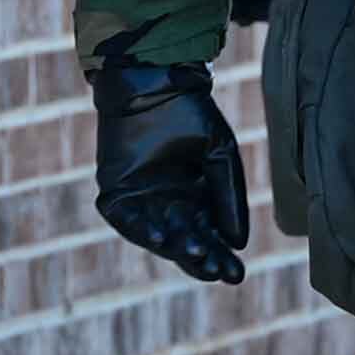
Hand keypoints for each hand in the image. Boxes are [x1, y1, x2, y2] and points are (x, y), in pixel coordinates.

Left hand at [89, 60, 251, 283]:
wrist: (156, 81)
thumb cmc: (192, 113)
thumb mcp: (221, 155)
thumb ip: (229, 197)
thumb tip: (238, 243)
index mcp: (197, 201)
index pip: (210, 239)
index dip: (222, 258)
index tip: (236, 274)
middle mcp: (169, 207)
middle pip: (185, 244)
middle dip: (201, 259)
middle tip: (215, 269)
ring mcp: (142, 201)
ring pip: (158, 237)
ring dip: (173, 247)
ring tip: (192, 251)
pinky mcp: (116, 192)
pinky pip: (125, 219)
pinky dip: (139, 229)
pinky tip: (159, 237)